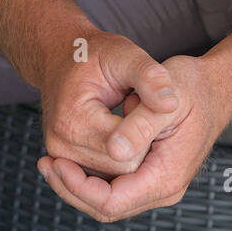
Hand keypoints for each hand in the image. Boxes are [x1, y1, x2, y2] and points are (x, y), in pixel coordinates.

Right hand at [37, 29, 180, 184]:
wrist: (62, 57)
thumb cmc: (95, 54)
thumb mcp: (125, 54)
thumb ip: (150, 77)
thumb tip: (170, 104)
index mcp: (74, 122)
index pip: (129, 152)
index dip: (149, 133)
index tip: (147, 104)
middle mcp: (62, 146)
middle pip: (122, 168)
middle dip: (141, 145)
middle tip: (139, 110)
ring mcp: (61, 156)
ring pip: (114, 176)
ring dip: (130, 153)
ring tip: (128, 120)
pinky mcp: (65, 161)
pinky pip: (103, 176)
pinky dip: (118, 160)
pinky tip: (122, 134)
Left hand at [37, 53, 228, 222]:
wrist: (216, 86)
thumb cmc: (192, 86)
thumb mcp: (167, 97)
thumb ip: (140, 125)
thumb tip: (115, 151)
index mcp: (167, 176)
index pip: (111, 202)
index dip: (78, 187)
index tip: (56, 161)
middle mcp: (163, 188)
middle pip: (106, 208)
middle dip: (72, 188)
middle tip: (44, 162)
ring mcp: (157, 184)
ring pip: (108, 200)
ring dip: (78, 184)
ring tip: (49, 161)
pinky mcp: (150, 174)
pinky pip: (114, 187)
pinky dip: (90, 176)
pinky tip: (70, 157)